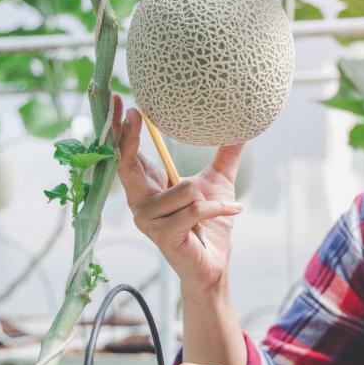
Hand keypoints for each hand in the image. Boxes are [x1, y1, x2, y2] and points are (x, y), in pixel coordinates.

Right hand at [111, 94, 243, 290]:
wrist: (215, 264)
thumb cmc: (211, 226)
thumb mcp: (218, 183)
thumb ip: (225, 155)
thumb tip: (241, 126)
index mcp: (146, 187)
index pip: (126, 152)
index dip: (122, 128)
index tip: (122, 100)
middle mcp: (139, 202)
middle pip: (128, 162)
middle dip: (131, 137)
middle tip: (139, 113)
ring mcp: (146, 220)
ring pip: (182, 189)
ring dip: (206, 198)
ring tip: (212, 209)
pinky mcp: (162, 235)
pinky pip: (196, 208)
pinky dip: (220, 208)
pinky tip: (233, 211)